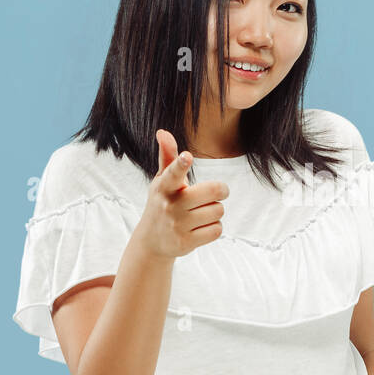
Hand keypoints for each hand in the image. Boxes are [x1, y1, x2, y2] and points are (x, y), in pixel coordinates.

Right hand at [132, 129, 228, 258]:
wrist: (152, 241)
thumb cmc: (162, 202)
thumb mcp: (162, 180)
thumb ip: (167, 156)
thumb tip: (162, 132)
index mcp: (165, 186)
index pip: (173, 173)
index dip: (181, 164)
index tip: (187, 157)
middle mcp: (170, 205)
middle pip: (213, 191)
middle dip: (221, 190)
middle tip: (218, 192)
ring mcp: (178, 225)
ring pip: (218, 211)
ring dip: (215, 211)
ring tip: (200, 213)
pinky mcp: (186, 242)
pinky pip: (217, 230)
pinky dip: (214, 227)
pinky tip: (201, 227)